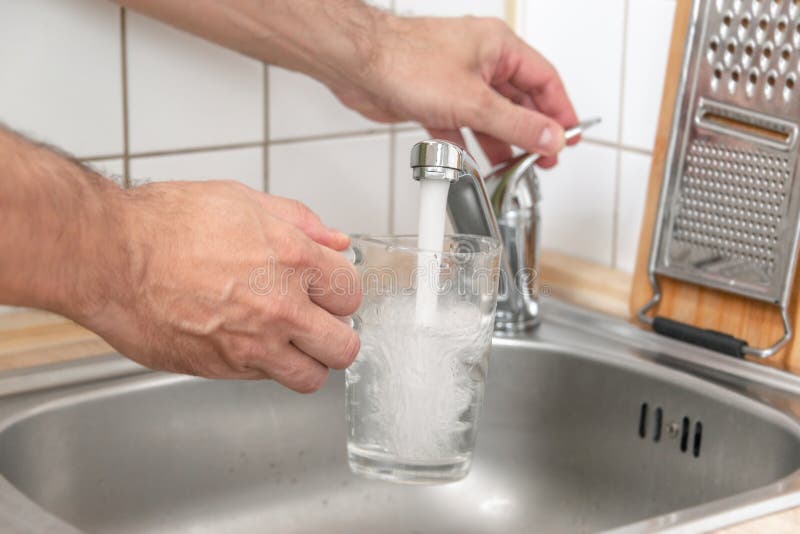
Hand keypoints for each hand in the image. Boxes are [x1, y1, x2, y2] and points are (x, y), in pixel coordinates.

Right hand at [87, 181, 361, 392]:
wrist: (109, 257)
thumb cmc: (165, 224)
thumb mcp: (242, 200)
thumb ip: (300, 222)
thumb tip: (336, 241)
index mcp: (293, 259)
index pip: (352, 294)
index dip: (340, 291)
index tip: (328, 291)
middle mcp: (281, 307)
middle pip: (344, 346)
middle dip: (336, 333)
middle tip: (318, 322)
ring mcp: (254, 344)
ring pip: (313, 376)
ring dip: (308, 361)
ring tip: (289, 342)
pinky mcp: (223, 369)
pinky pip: (267, 380)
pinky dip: (266, 366)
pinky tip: (247, 340)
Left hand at [329, 14, 579, 167]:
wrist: (357, 65)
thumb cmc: (406, 61)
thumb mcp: (474, 101)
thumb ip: (516, 124)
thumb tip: (552, 137)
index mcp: (498, 47)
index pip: (544, 80)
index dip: (561, 111)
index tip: (570, 137)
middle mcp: (480, 61)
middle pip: (518, 101)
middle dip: (531, 132)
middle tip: (544, 160)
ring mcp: (456, 81)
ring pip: (489, 117)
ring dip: (501, 143)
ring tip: (513, 169)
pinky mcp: (434, 100)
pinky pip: (461, 126)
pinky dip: (469, 146)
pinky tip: (475, 164)